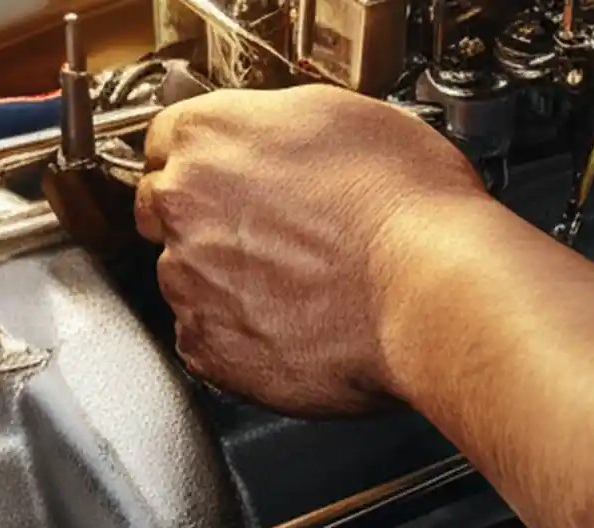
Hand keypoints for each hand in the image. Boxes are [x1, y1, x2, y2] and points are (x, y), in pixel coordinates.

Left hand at [134, 84, 491, 415]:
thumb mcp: (340, 117)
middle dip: (205, 219)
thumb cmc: (405, 206)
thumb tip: (264, 141)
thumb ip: (271, 127)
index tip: (223, 176)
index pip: (165, 141)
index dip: (202, 161)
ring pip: (184, 276)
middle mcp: (183, 205)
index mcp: (208, 136)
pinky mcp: (205, 345)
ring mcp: (188, 279)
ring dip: (223, 279)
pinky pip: (203, 336)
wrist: (429, 291)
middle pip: (167, 209)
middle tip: (269, 233)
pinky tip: (289, 322)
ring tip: (294, 284)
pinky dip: (236, 333)